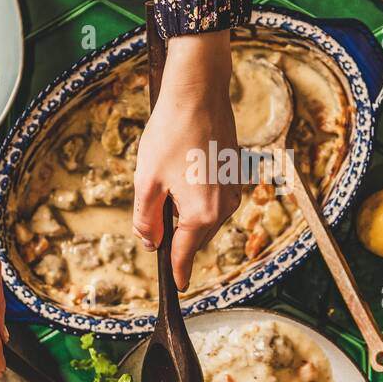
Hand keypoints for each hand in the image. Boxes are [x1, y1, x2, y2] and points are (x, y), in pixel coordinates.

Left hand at [132, 31, 240, 290]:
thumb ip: (147, 219)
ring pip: (205, 214)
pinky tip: (182, 170)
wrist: (199, 93)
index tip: (177, 287)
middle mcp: (225, 206)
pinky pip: (214, 196)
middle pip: (196, 233)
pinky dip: (198, 194)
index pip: (185, 253)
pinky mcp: (235, 173)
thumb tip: (150, 241)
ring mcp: (234, 188)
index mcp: (202, 214)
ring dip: (185, 210)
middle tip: (154, 214)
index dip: (177, 272)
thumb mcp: (147, 182)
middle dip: (175, 231)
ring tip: (167, 179)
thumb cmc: (171, 135)